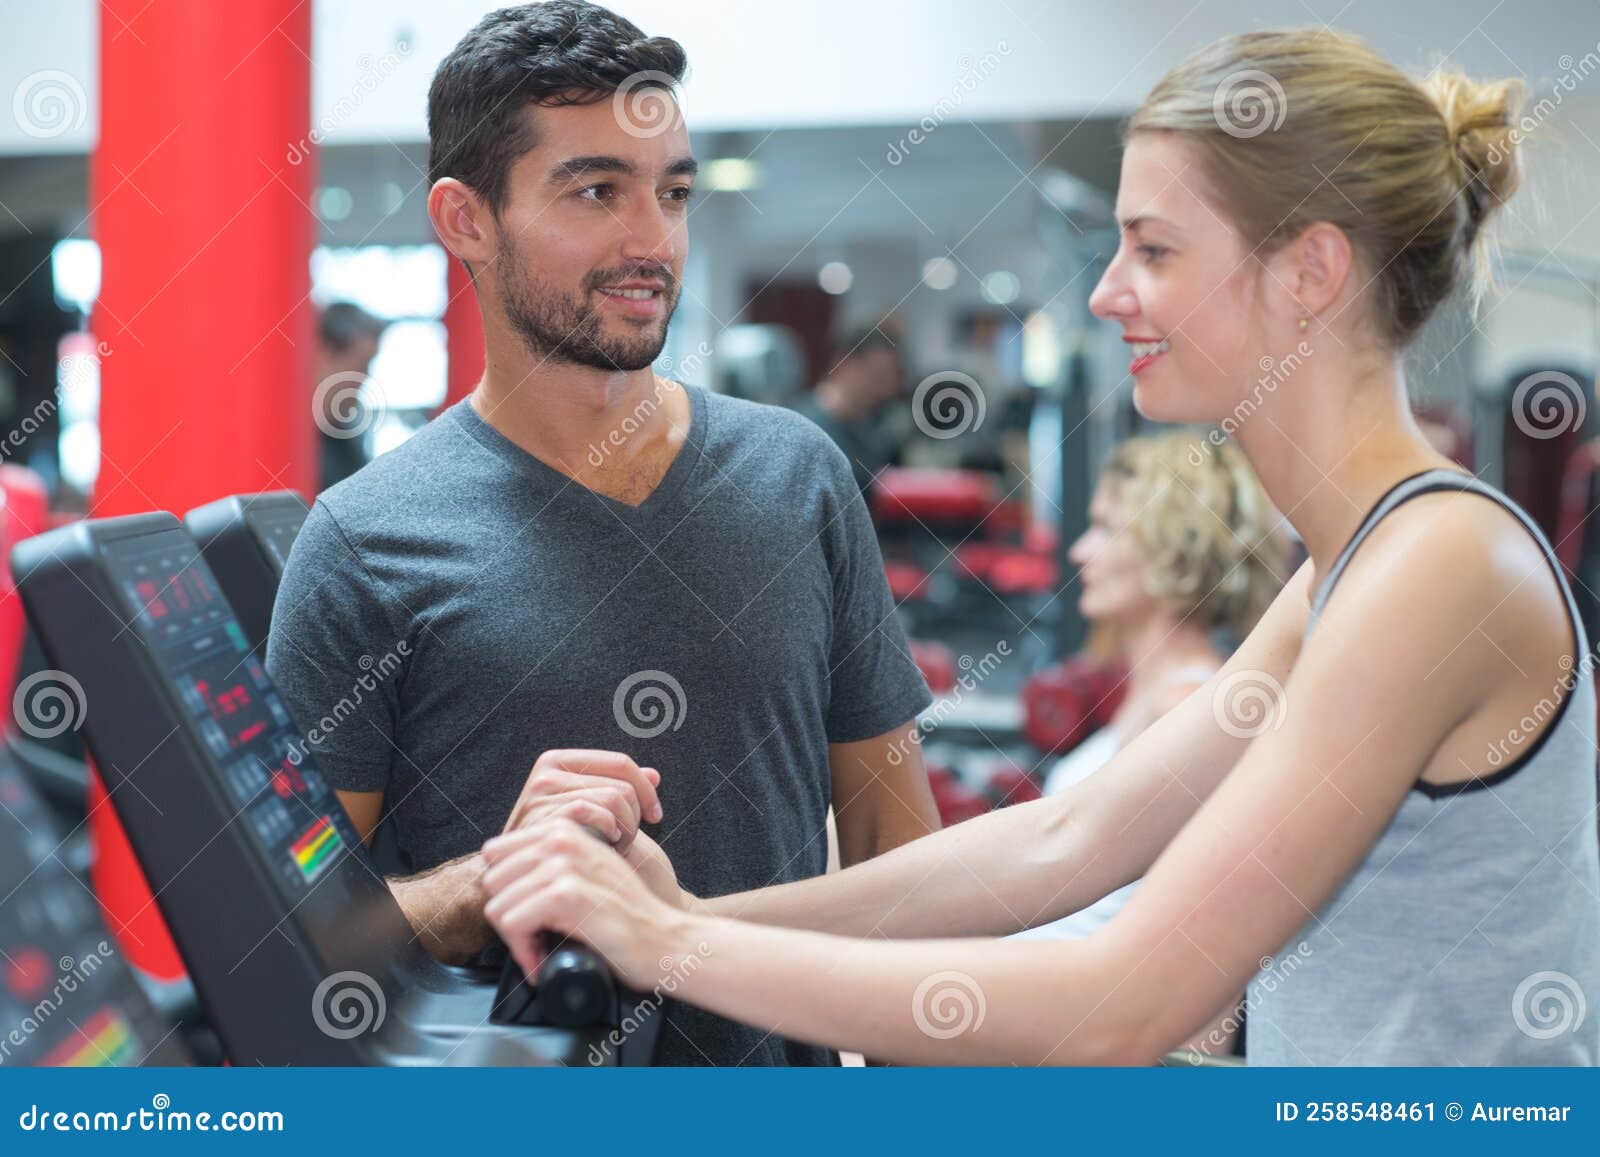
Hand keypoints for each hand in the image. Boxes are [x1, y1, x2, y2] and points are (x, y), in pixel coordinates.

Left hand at [481, 819, 692, 989]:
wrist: (664, 940)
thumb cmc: (628, 915)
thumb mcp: (590, 870)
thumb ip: (552, 862)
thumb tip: (502, 874)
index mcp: (564, 830)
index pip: (495, 855)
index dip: (507, 892)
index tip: (529, 916)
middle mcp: (561, 839)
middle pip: (492, 881)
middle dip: (509, 917)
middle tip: (535, 939)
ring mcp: (564, 865)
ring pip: (498, 906)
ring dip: (516, 940)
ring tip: (541, 952)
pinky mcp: (566, 895)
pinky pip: (512, 925)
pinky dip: (523, 953)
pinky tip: (543, 962)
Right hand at [501, 749, 662, 850]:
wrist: (525, 876)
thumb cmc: (567, 842)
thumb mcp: (593, 810)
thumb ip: (618, 788)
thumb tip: (655, 775)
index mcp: (558, 761)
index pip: (620, 762)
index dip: (646, 789)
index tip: (655, 816)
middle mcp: (546, 771)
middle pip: (622, 783)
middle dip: (635, 815)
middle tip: (629, 839)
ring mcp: (541, 793)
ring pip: (615, 798)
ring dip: (626, 828)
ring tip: (618, 846)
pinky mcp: (543, 816)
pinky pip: (597, 813)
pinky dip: (612, 832)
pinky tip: (610, 849)